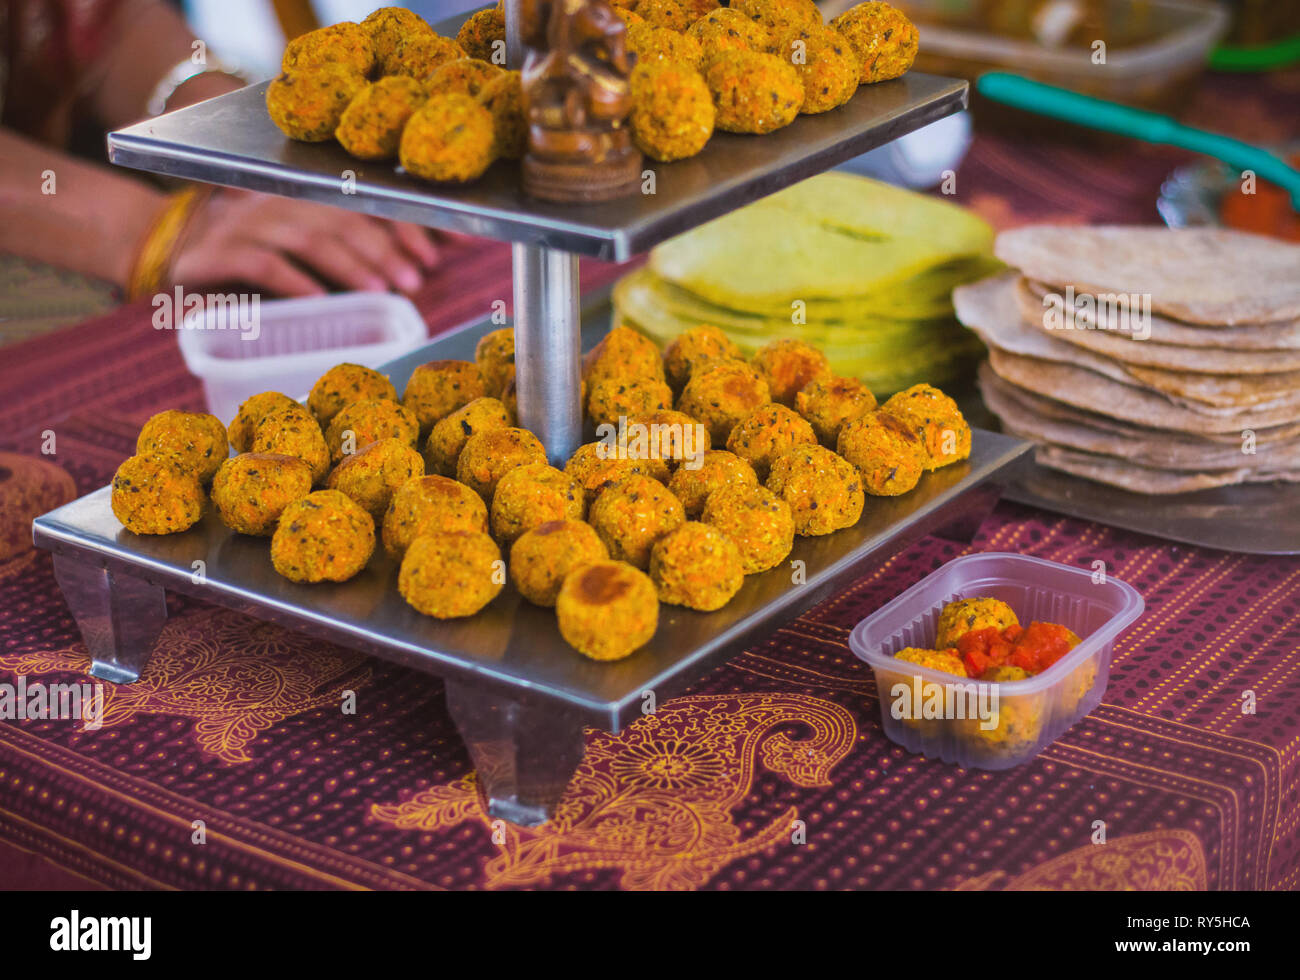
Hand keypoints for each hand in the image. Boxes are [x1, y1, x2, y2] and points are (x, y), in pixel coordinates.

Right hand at [169, 189, 441, 295]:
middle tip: (413, 282)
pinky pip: (261, 262)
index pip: (366, 202)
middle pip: (341, 217)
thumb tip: (431, 260)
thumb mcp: (316, 265)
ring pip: (307, 236)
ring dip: (348, 265)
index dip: (408, 224)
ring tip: (378, 293)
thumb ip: (365, 260)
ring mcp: (246, 224)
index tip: (440, 252)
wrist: (178, 270)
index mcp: (308, 201)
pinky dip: (293, 281)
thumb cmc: (262, 273)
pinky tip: (318, 301)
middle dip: (383, 250)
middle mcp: (280, 202)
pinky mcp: (214, 254)